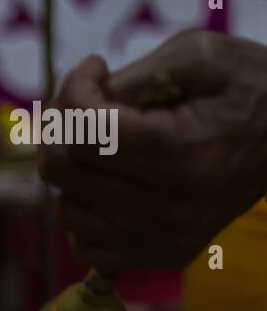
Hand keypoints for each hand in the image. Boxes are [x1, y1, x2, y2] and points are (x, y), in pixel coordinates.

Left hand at [40, 31, 266, 270]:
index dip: (73, 90)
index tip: (95, 69)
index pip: (85, 133)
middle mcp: (171, 206)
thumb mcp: (202, 55)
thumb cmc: (246, 87)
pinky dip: (85, 211)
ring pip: (67, 206)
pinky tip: (111, 183)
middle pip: (63, 169)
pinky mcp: (161, 255)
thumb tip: (75, 103)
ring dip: (74, 169)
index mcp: (182, 152)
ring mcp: (164, 237)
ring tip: (108, 145)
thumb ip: (134, 74)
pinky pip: (84, 243)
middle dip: (64, 127)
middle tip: (88, 105)